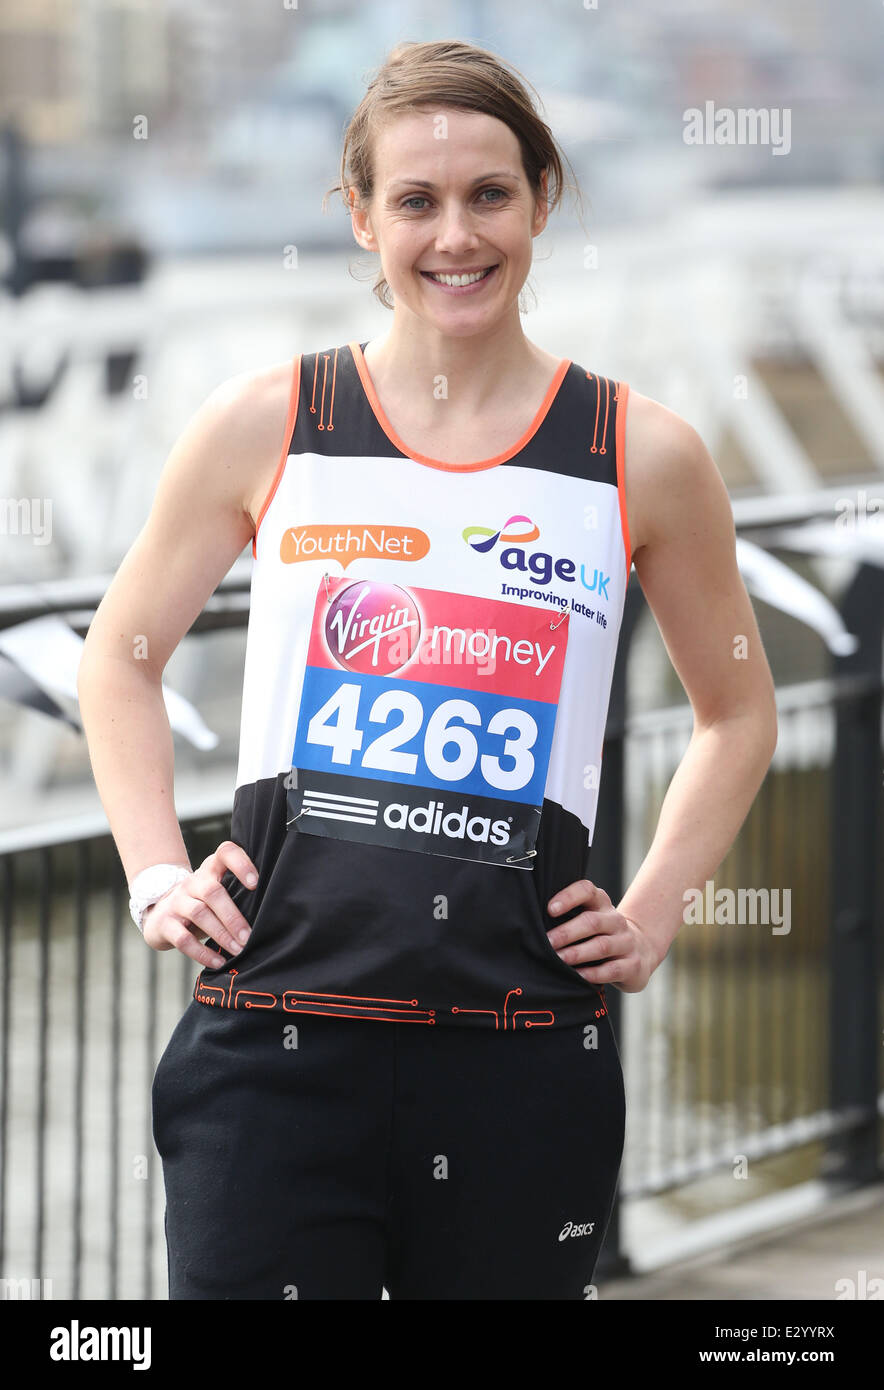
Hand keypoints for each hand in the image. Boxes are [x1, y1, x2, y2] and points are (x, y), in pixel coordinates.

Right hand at [141, 840, 258, 969]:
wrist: (161, 914)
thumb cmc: (203, 904)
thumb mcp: (219, 892)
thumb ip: (239, 893)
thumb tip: (272, 914)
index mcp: (211, 869)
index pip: (226, 853)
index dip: (241, 864)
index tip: (255, 884)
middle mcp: (193, 882)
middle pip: (213, 892)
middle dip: (233, 917)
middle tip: (249, 937)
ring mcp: (177, 901)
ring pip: (199, 914)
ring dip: (221, 935)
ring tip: (238, 950)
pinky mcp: (165, 923)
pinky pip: (183, 938)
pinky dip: (202, 953)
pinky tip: (218, 962)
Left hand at [546, 879, 661, 992]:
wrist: (640, 950)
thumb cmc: (600, 934)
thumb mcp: (588, 918)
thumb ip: (566, 917)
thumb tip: (531, 924)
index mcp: (600, 903)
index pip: (587, 891)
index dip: (568, 897)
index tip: (550, 909)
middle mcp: (615, 920)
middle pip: (592, 922)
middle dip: (567, 932)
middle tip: (547, 942)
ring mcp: (626, 942)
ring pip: (601, 945)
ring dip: (577, 953)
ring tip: (558, 960)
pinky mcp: (632, 965)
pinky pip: (612, 969)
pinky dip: (594, 973)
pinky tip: (578, 976)